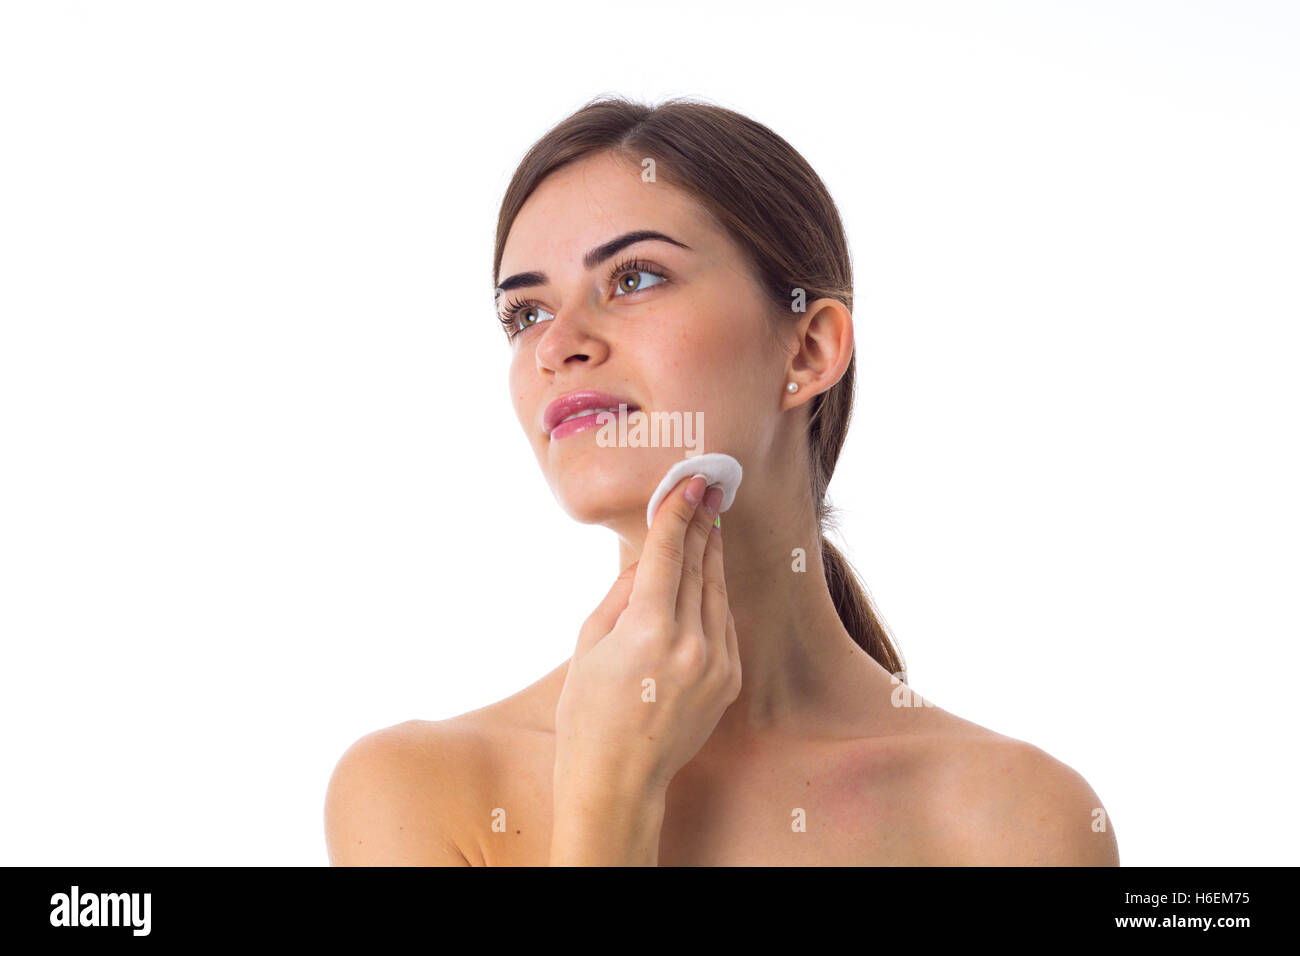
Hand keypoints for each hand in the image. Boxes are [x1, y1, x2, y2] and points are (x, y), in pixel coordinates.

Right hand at [554, 474, 740, 797]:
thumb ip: (622, 593)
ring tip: (708, 520)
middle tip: (706, 485)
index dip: (679, 512)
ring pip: (718, 591)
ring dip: (712, 554)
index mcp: (649, 630)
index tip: (690, 481)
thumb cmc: (588, 713)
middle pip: (701, 565)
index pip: (669, 554)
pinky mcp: (729, 680)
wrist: (618, 781)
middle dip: (702, 522)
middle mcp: (691, 644)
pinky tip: (708, 575)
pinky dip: (715, 595)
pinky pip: (724, 622)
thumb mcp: (589, 643)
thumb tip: (648, 557)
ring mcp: (716, 663)